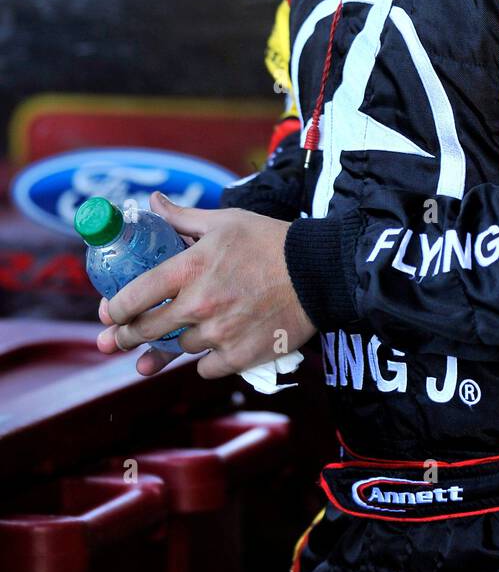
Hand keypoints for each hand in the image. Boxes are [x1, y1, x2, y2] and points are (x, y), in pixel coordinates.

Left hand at [96, 192, 315, 378]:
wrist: (317, 273)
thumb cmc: (269, 241)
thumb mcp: (225, 221)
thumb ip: (183, 218)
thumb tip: (154, 202)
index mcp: (190, 268)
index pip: (133, 296)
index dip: (114, 309)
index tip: (108, 315)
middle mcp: (199, 304)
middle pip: (146, 331)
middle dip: (128, 336)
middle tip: (121, 339)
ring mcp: (219, 334)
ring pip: (179, 348)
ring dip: (179, 341)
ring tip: (186, 331)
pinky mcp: (239, 356)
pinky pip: (205, 369)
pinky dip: (207, 359)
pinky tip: (215, 345)